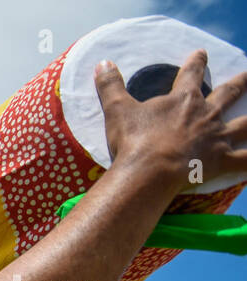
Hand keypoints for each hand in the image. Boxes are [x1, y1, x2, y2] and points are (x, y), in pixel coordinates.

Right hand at [96, 50, 246, 189]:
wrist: (148, 172)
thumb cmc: (133, 141)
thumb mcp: (117, 110)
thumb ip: (111, 86)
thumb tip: (102, 63)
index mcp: (183, 100)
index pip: (191, 74)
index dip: (196, 62)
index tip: (201, 54)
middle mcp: (206, 114)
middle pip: (228, 93)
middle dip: (240, 82)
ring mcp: (216, 137)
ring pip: (245, 124)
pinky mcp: (221, 160)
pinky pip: (244, 160)